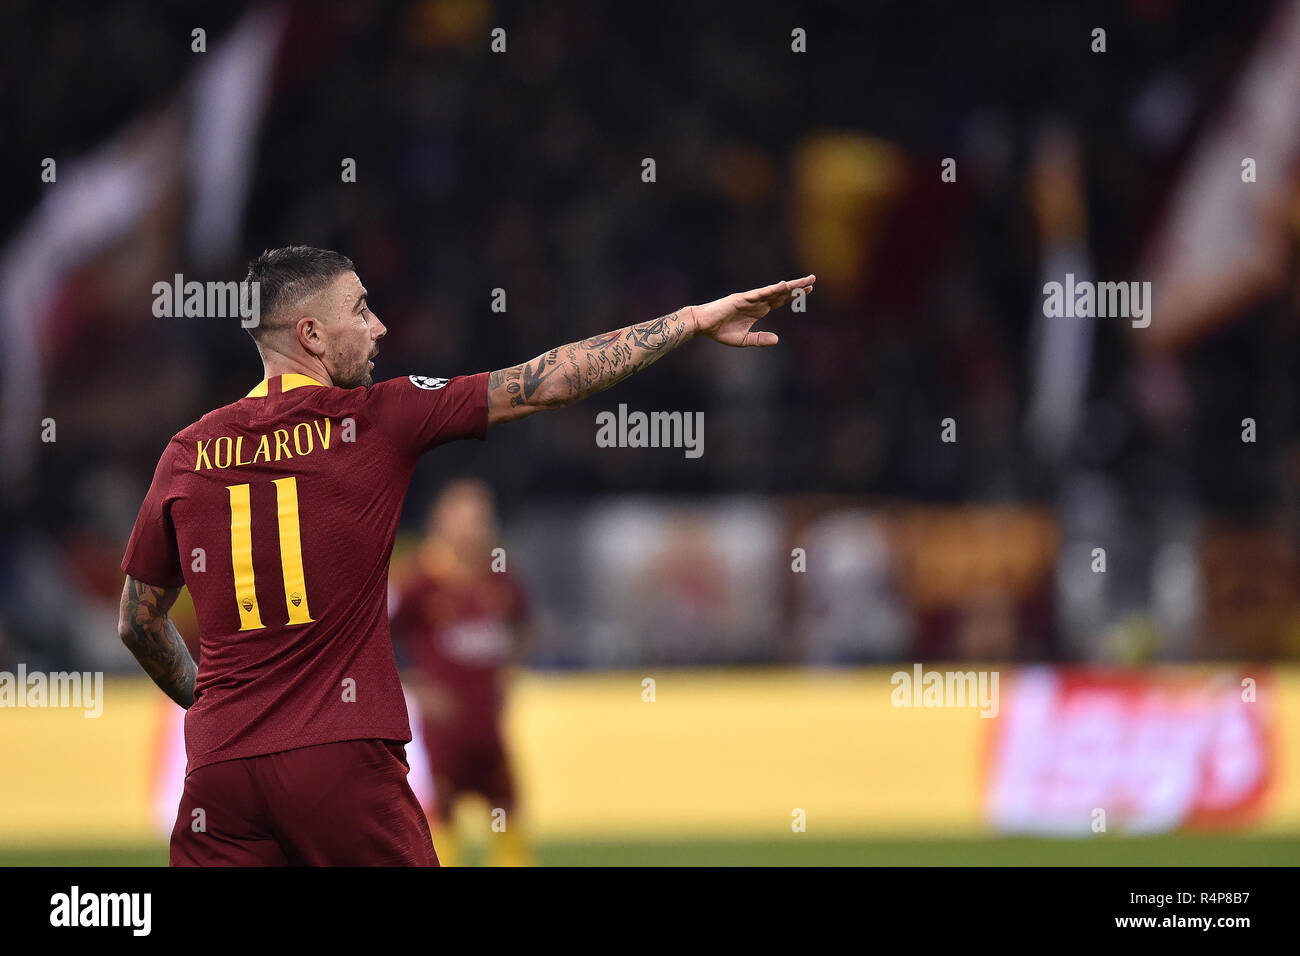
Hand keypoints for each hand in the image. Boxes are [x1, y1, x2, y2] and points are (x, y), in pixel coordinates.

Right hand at [690, 275, 814, 346]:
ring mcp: (750, 299)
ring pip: (773, 291)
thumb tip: (777, 340)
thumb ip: (760, 339)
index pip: (781, 300)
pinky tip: (782, 286)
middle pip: (781, 292)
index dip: (794, 295)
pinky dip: (771, 290)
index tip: (808, 290)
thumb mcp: (744, 340)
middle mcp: (757, 302)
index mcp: (759, 310)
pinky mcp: (741, 299)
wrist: (703, 325)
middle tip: (813, 279)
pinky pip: (759, 294)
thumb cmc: (720, 331)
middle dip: (797, 287)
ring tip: (804, 281)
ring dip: (789, 286)